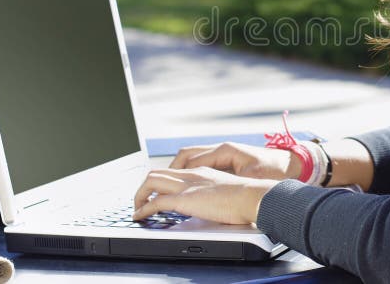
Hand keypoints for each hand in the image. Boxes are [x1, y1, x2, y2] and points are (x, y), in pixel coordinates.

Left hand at [133, 167, 277, 224]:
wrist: (252, 196)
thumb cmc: (246, 197)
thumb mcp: (226, 191)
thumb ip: (214, 194)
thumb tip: (211, 204)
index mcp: (201, 172)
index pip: (173, 171)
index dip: (160, 182)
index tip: (156, 193)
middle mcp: (191, 175)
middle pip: (156, 173)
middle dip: (144, 187)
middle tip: (141, 200)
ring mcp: (187, 185)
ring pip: (151, 181)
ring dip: (139, 195)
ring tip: (137, 208)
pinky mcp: (184, 199)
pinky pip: (155, 201)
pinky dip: (143, 209)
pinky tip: (140, 216)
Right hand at [169, 142, 299, 180]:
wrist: (292, 164)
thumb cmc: (275, 170)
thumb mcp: (252, 180)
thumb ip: (231, 185)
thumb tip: (213, 193)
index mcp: (225, 151)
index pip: (189, 158)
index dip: (173, 172)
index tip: (161, 185)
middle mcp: (222, 149)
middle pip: (186, 155)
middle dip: (170, 170)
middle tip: (158, 187)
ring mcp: (224, 154)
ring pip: (192, 158)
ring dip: (180, 171)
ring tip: (169, 187)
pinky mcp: (228, 161)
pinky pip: (202, 163)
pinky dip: (190, 172)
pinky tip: (188, 186)